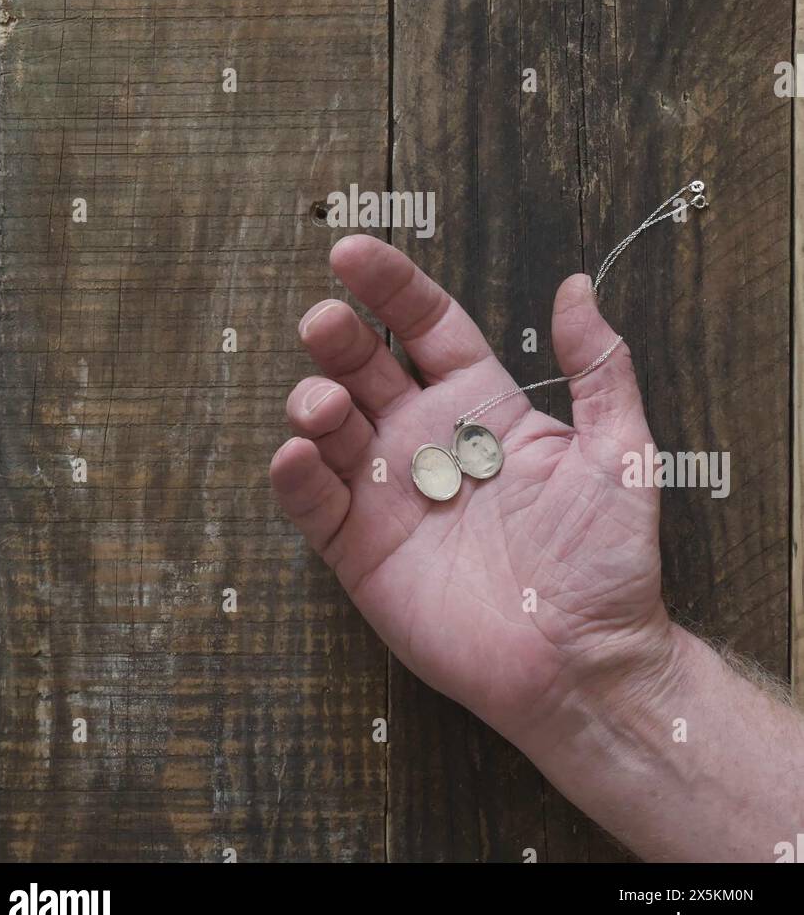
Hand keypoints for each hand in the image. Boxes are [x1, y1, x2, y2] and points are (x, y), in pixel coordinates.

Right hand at [270, 236, 675, 753]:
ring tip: (323, 405)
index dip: (391, 287)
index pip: (427, 328)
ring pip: (329, 428)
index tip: (352, 252)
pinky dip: (295, 478)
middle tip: (324, 322)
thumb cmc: (607, 559)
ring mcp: (388, 494)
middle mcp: (426, 440)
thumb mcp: (619, 450)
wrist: (584, 662)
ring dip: (313, 403)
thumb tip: (579, 285)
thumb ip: (599, 367)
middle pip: (366, 368)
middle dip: (339, 338)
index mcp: (481, 406)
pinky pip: (314, 505)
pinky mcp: (361, 551)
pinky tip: (297, 456)